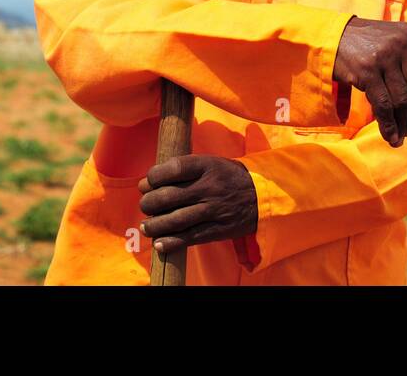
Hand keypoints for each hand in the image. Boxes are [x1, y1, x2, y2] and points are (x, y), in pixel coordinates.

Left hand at [138, 154, 257, 254]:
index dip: (154, 176)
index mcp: (207, 165)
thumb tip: (147, 184)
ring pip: (176, 219)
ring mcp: (214, 209)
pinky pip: (190, 237)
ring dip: (155, 225)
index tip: (147, 183)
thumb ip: (182, 170)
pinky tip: (159, 244)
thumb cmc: (226, 177)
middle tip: (146, 205)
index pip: (174, 168)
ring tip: (146, 226)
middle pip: (169, 196)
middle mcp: (209, 187)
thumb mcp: (210, 163)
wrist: (260, 196)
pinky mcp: (218, 229)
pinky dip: (171, 242)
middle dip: (149, 203)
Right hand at [333, 17, 406, 146]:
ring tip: (400, 136)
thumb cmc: (365, 44)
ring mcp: (384, 56)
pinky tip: (390, 137)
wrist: (330, 36)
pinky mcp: (366, 70)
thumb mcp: (393, 42)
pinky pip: (384, 106)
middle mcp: (401, 44)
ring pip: (403, 100)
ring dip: (404, 123)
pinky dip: (389, 125)